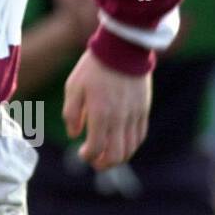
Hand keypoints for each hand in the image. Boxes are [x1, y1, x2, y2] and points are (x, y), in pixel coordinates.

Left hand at [62, 49, 149, 169]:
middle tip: (94, 162)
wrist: (122, 50)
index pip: (97, 148)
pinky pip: (140, 135)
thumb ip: (71, 113)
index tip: (82, 153)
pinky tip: (122, 144)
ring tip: (107, 156)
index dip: (88, 156)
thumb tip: (74, 135)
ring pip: (131, 148)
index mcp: (100, 114)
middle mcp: (119, 119)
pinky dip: (131, 145)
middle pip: (116, 155)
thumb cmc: (93, 68)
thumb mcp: (73, 87)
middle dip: (104, 164)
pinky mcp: (143, 110)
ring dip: (119, 157)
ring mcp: (134, 115)